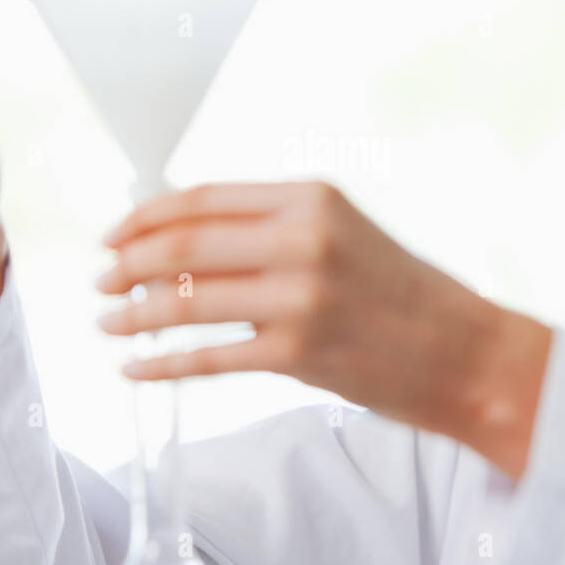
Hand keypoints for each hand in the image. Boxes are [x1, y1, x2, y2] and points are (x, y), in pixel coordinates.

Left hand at [95, 181, 553, 477]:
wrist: (466, 352)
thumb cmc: (401, 293)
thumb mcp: (342, 233)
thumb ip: (272, 228)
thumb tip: (182, 237)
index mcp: (311, 197)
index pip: (203, 198)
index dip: (145, 217)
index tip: (113, 234)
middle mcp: (304, 238)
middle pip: (184, 244)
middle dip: (126, 263)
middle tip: (98, 281)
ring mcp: (300, 297)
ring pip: (186, 300)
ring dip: (133, 314)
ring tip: (107, 322)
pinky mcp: (299, 353)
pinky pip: (208, 358)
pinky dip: (162, 363)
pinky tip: (136, 367)